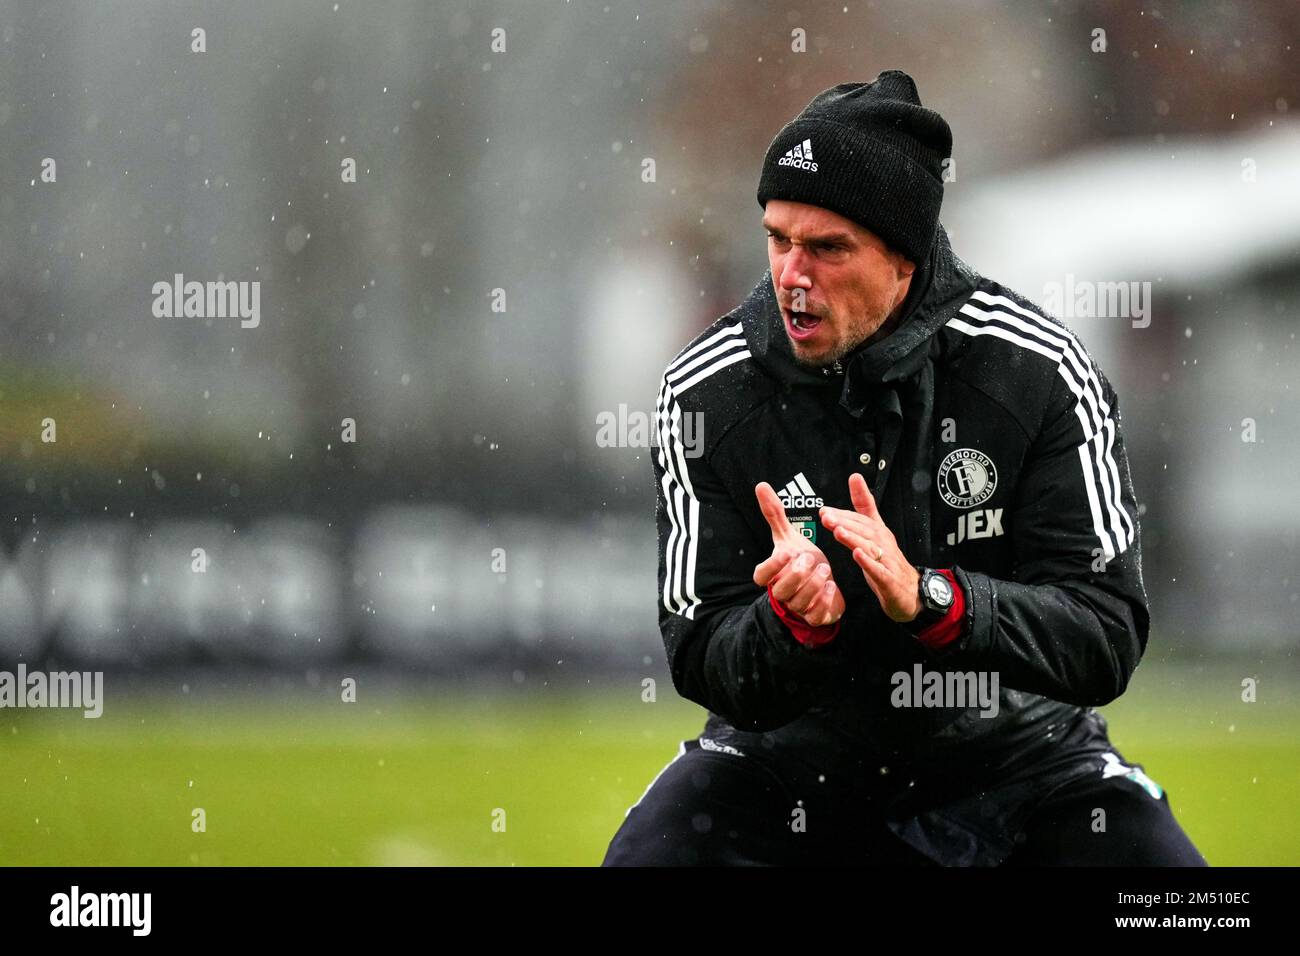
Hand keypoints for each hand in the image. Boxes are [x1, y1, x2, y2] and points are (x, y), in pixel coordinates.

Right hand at [752, 481, 845, 626]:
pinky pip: (815, 615)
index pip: (761, 576)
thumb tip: (761, 485)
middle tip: (810, 559)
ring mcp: (798, 606)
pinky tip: (831, 586)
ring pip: (799, 602)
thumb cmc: (801, 559)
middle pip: (781, 590)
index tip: (786, 552)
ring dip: (813, 585)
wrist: (821, 584)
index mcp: (773, 574)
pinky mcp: (814, 616)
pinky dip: (823, 602)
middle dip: (796, 575)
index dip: (771, 567)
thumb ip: (775, 513)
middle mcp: (783, 592)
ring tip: (825, 568)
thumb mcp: (788, 536)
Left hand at [819, 473, 920, 622]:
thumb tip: (855, 477)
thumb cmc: (889, 562)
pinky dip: (869, 563)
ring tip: (838, 531)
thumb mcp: (876, 532)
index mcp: (879, 534)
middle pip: (865, 531)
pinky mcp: (890, 581)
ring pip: (871, 548)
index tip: (824, 510)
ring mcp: (889, 563)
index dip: (843, 514)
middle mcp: (885, 545)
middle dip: (845, 523)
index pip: (861, 521)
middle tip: (826, 517)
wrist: (912, 594)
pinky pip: (879, 571)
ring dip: (854, 539)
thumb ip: (864, 506)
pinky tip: (857, 556)